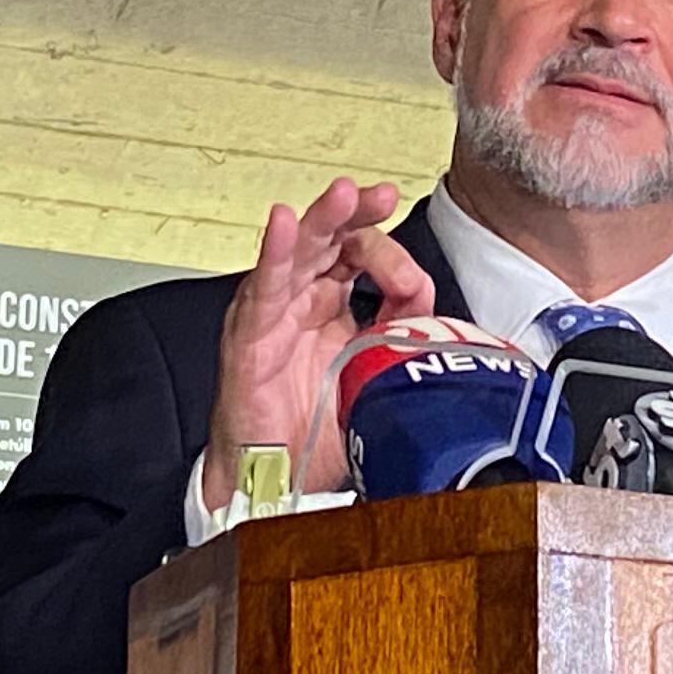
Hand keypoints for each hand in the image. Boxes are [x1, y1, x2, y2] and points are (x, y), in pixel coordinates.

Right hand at [196, 179, 429, 505]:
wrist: (278, 478)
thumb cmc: (316, 424)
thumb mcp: (375, 367)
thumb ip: (402, 327)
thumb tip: (423, 296)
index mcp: (330, 302)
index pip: (359, 254)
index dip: (388, 253)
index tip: (411, 281)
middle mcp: (300, 299)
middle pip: (328, 240)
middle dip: (355, 213)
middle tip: (380, 195)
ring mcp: (273, 314)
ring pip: (297, 251)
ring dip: (321, 220)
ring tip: (344, 195)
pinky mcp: (250, 337)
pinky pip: (262, 288)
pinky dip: (272, 253)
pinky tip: (282, 223)